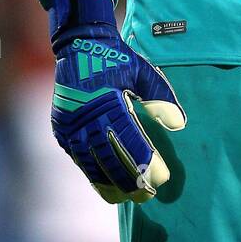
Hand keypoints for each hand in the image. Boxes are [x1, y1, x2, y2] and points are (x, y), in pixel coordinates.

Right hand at [48, 0, 185, 202]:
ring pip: (90, 162)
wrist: (79, 44)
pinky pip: (77, 157)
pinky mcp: (61, 128)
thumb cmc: (117, 59)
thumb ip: (160, 97)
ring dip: (109, 182)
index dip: (146, 162)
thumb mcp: (142, 71)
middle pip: (109, 156)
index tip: (163, 178)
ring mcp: (70, 124)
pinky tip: (105, 185)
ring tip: (127, 197)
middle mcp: (85, 115)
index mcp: (107, 101)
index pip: (130, 139)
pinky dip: (91, 172)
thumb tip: (179, 124)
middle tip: (148, 196)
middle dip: (129, 180)